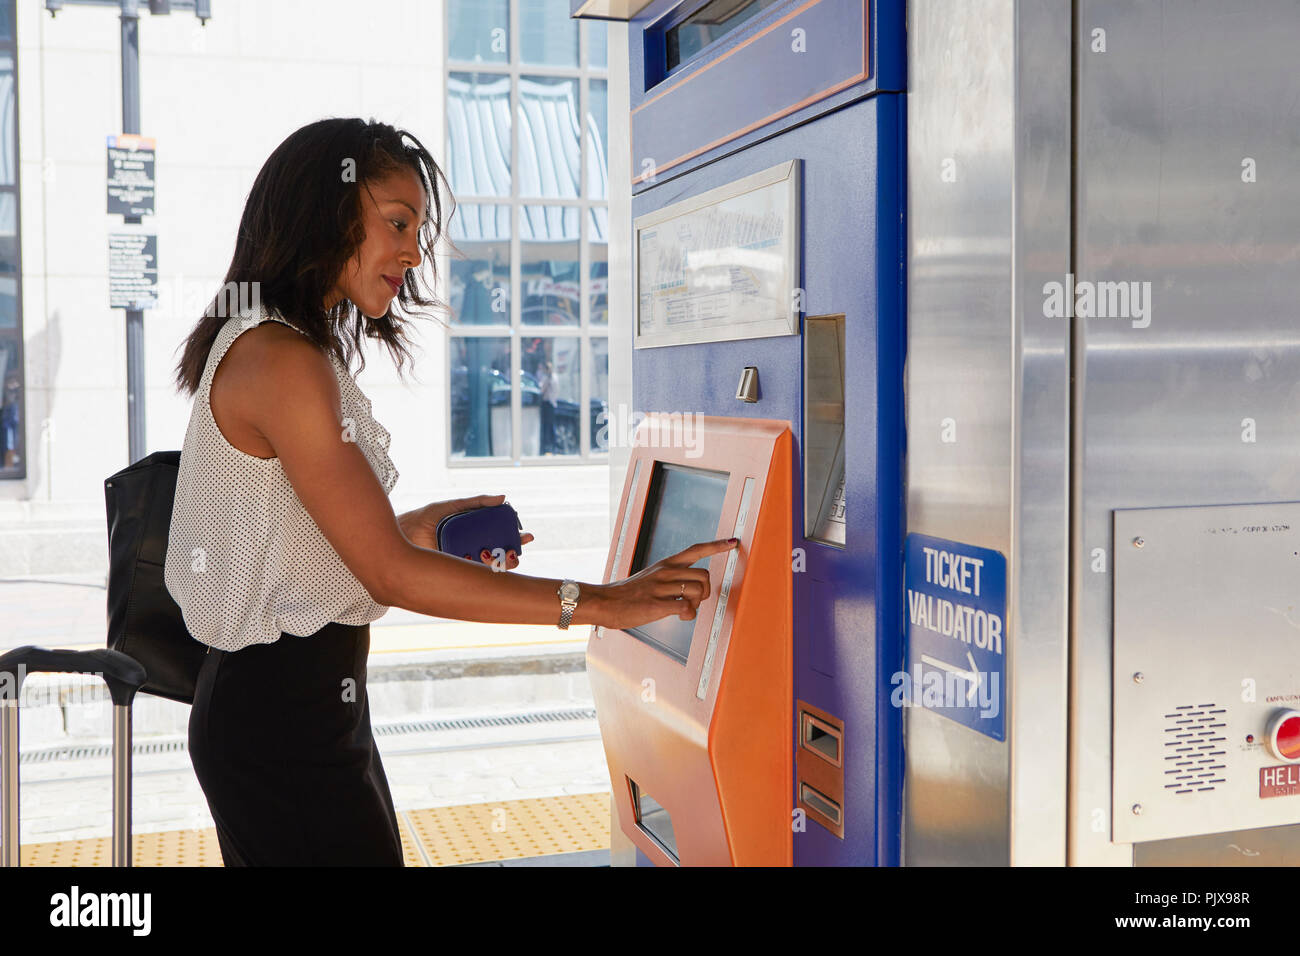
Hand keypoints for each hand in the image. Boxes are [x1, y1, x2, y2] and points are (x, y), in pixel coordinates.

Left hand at [398, 494, 534, 568]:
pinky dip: (483, 575)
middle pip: (498, 556)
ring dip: (502, 567)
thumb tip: (503, 498)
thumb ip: (474, 502)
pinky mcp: (452, 575)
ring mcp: (461, 565)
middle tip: (517, 552)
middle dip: (513, 556)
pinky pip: (472, 578)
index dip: (515, 540)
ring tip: (504, 560)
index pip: (499, 539)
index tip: (526, 537)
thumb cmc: (421, 520)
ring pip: (488, 570)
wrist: (397, 535)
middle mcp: (469, 552)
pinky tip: (488, 568)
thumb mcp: (450, 508)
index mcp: (471, 536)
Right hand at [592, 538, 738, 630]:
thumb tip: (693, 592)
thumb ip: (672, 580)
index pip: (696, 550)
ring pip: (699, 591)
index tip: (733, 542)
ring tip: (684, 610)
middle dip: (707, 591)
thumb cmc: (630, 594)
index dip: (716, 546)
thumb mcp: (652, 578)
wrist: (605, 603)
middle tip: (694, 601)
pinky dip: (689, 615)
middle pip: (705, 575)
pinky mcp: (656, 605)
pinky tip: (679, 617)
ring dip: (697, 604)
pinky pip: (686, 608)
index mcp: (665, 564)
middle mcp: (665, 572)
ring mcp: (661, 588)